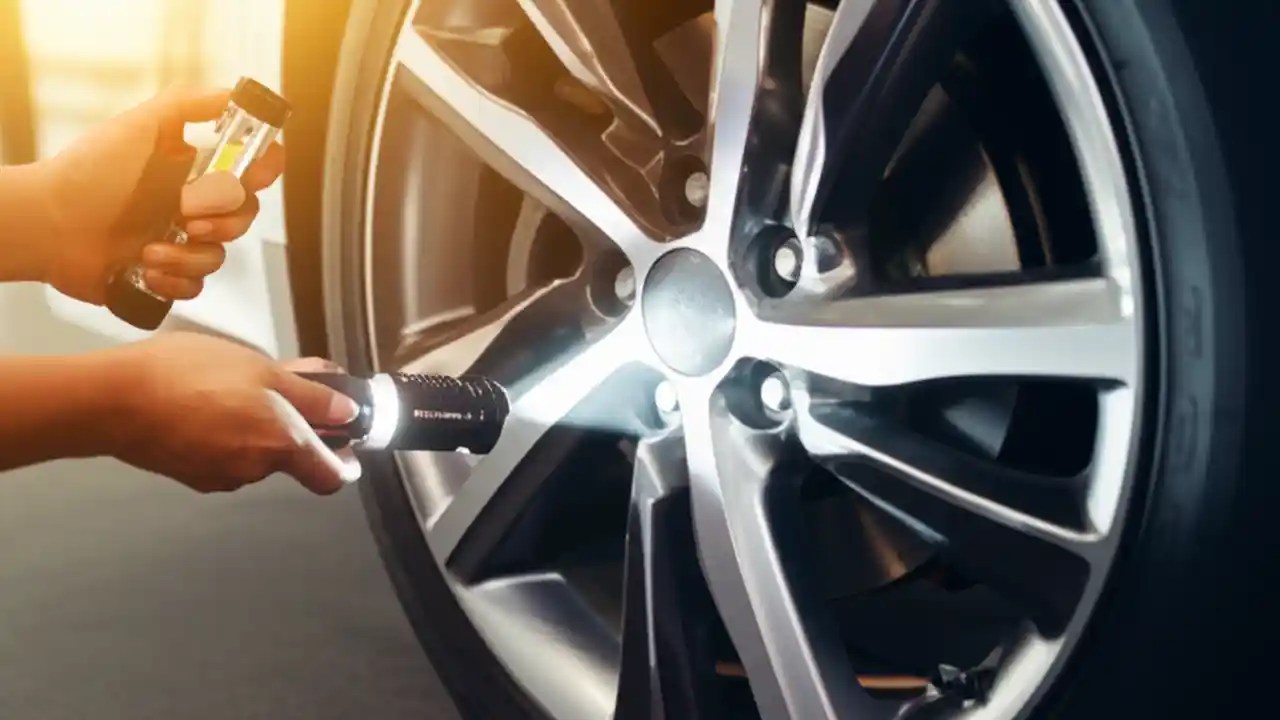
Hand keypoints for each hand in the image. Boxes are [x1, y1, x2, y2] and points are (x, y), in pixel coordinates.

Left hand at [40, 86, 284, 304]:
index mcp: (193, 168)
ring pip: (220, 255)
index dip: (263, 170)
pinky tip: (147, 268)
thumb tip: (232, 96)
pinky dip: (176, 281)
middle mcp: (191, 203)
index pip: (253, 166)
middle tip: (185, 214)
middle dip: (223, 219)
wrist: (49, 224)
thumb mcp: (139, 126)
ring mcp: (180, 240)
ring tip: (150, 249)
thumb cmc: (88, 173)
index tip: (251, 176)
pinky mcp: (166, 273)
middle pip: (245, 215)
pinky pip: (197, 286)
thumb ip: (187, 104)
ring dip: (189, 255)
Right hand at [108, 333, 357, 494]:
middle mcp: (255, 470)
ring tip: (231, 389)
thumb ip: (311, 395)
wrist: (115, 400)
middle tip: (276, 388)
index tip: (343, 440)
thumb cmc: (192, 376)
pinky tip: (203, 405)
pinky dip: (223, 434)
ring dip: (253, 427)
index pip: (331, 478)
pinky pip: (222, 454)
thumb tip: (347, 413)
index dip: (343, 461)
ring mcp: (218, 476)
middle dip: (288, 426)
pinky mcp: (189, 475)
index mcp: (282, 446)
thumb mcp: (263, 370)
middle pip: (289, 458)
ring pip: (253, 453)